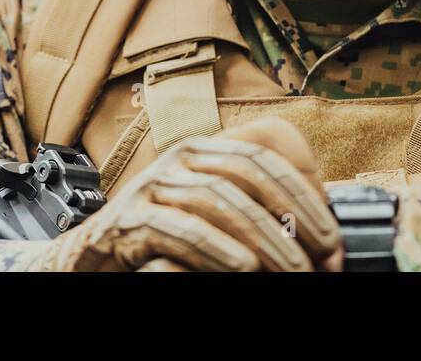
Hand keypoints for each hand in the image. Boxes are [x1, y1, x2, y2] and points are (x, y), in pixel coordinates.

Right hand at [35, 117, 341, 270]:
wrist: (90, 260)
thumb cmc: (162, 241)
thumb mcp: (214, 219)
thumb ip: (255, 214)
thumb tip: (319, 232)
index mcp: (207, 150)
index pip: (266, 150)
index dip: (304, 185)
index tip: (331, 228)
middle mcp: (181, 157)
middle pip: (250, 173)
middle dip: (294, 216)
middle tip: (323, 256)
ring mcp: (153, 185)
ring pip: (221, 200)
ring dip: (265, 239)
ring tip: (294, 270)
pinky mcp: (129, 220)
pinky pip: (181, 230)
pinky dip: (218, 250)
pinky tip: (245, 269)